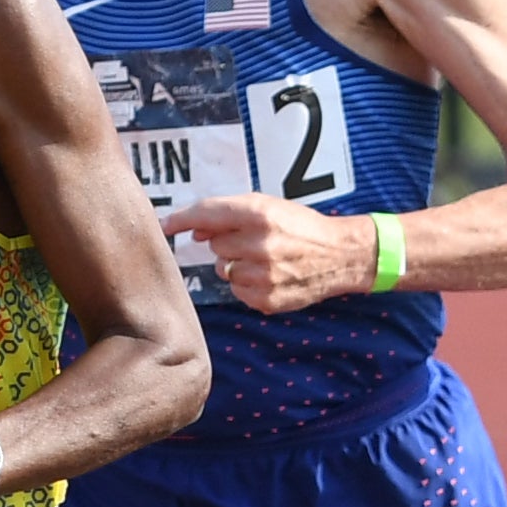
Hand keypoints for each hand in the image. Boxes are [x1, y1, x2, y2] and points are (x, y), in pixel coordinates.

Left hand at [164, 191, 368, 312]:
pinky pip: (237, 291)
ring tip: (266, 259)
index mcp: (260, 214)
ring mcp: (263, 274)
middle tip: (254, 241)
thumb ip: (230, 215)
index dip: (182, 219)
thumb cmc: (301, 227)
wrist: (341, 256)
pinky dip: (247, 284)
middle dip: (228, 243)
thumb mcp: (270, 207)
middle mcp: (259, 244)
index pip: (207, 214)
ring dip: (237, 265)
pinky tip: (270, 276)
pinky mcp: (266, 298)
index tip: (165, 225)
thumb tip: (194, 232)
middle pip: (214, 245)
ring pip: (223, 270)